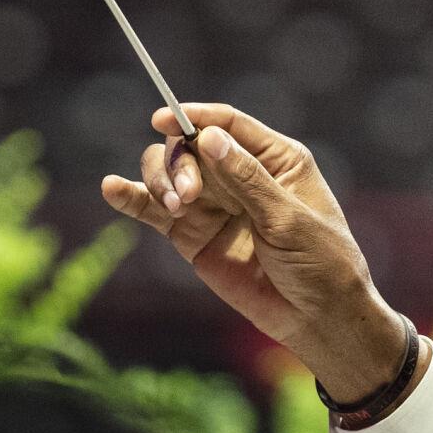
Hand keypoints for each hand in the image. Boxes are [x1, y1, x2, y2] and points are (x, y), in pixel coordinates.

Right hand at [101, 104, 420, 403]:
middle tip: (187, 196)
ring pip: (170, 173)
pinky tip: (112, 188)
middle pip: (191, 146)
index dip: (195, 116)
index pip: (228, 125)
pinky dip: (133, 198)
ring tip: (175, 207)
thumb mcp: (288, 218)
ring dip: (161, 180)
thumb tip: (209, 137)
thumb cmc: (319, 260)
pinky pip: (156, 211)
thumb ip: (247, 179)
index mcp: (275, 158)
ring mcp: (214, 204)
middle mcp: (239, 174)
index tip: (163, 118)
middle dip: (179, 162)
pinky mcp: (192, 235)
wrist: (316, 316)